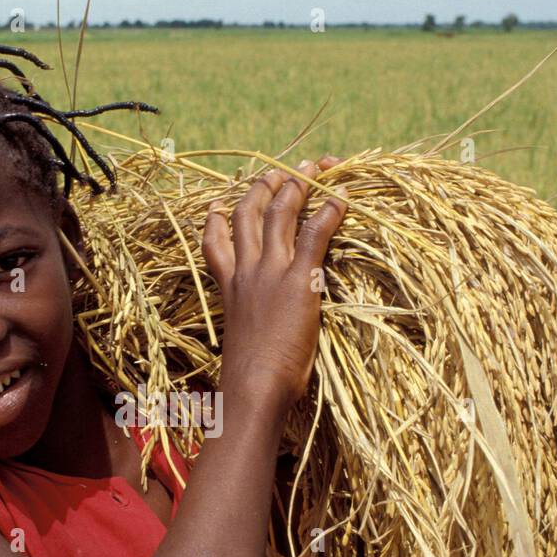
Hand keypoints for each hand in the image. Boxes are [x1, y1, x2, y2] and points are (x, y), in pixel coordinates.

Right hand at [202, 155, 346, 415]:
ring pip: (279, 214)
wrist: (253, 387)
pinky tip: (341, 198)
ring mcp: (270, 272)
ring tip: (311, 169)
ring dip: (296, 186)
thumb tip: (259, 336)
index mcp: (228, 288)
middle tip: (279, 172)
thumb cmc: (249, 379)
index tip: (220, 204)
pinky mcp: (299, 280)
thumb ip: (250, 326)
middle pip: (249, 214)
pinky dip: (329, 212)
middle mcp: (246, 272)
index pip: (214, 243)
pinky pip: (315, 234)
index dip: (216, 218)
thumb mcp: (241, 344)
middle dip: (263, 187)